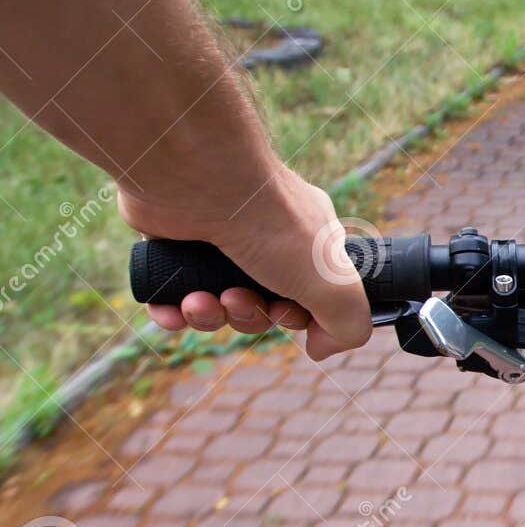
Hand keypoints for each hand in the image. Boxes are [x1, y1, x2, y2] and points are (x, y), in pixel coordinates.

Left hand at [120, 167, 372, 361]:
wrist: (196, 177)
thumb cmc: (270, 221)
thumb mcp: (335, 284)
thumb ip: (348, 325)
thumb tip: (320, 349)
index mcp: (306, 241)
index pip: (309, 295)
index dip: (296, 317)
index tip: (287, 316)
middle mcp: (263, 238)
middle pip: (260, 306)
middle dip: (248, 316)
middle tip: (238, 300)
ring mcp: (216, 240)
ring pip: (216, 303)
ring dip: (209, 317)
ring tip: (201, 302)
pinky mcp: (173, 243)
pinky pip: (173, 295)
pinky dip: (173, 311)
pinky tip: (174, 310)